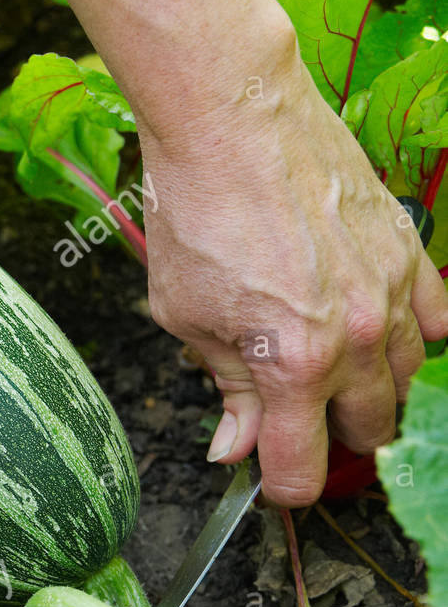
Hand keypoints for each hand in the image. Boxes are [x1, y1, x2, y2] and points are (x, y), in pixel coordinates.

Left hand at [141, 59, 447, 506]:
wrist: (233, 121)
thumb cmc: (196, 214)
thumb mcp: (184, 316)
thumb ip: (224, 388)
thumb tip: (233, 446)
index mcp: (292, 364)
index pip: (302, 467)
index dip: (283, 484)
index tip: (270, 476)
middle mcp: (356, 339)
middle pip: (368, 431)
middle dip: (330, 437)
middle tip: (293, 417)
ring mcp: (394, 294)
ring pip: (407, 381)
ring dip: (370, 391)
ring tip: (327, 372)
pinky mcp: (410, 253)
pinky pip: (437, 322)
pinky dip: (412, 338)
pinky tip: (375, 331)